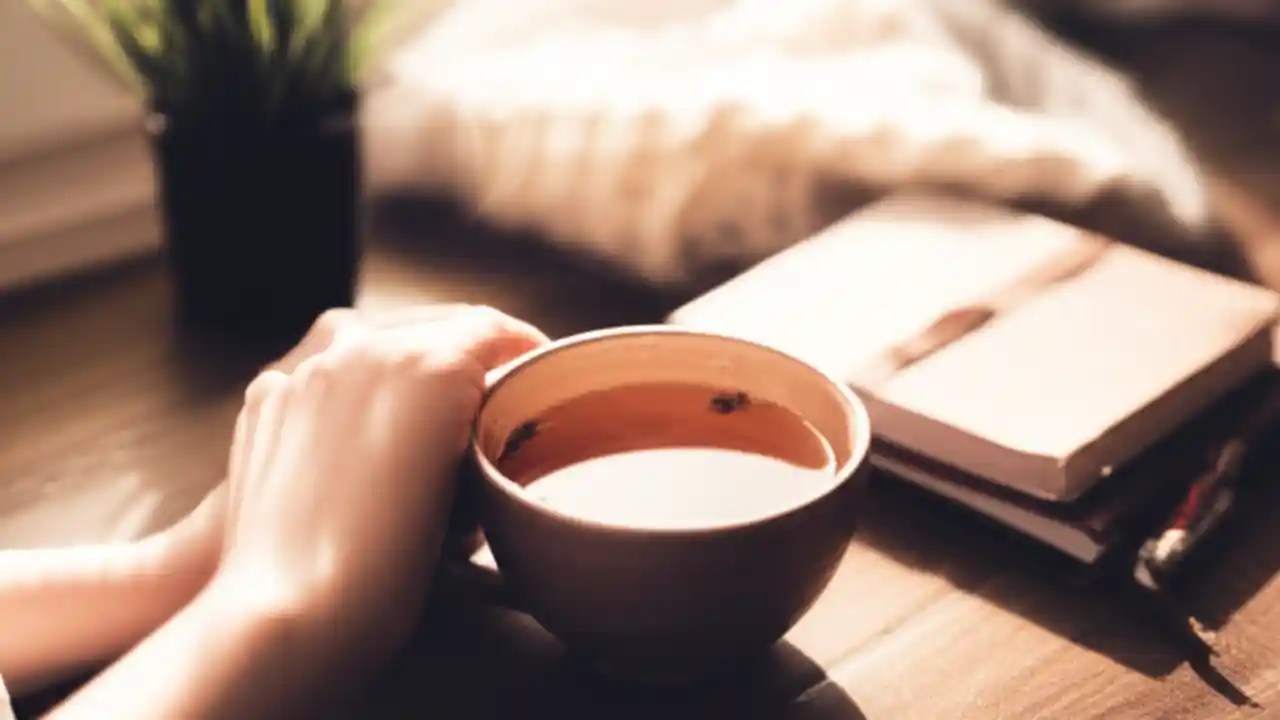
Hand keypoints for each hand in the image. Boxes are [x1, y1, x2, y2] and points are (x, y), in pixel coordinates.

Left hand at [212, 306, 546, 660]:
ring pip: (377, 338)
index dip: (523, 347)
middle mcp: (365, 347)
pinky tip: (361, 430)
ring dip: (408, 363)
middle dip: (467, 351)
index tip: (536, 365)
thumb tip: (479, 418)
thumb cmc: (384, 572)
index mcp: (428, 364)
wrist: (283, 613)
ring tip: (427, 410)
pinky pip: (324, 370)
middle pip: (436, 324)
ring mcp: (308, 368)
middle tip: (491, 389)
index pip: (494, 329)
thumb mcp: (469, 501)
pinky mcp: (268, 395)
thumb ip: (481, 434)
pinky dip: (350, 387)